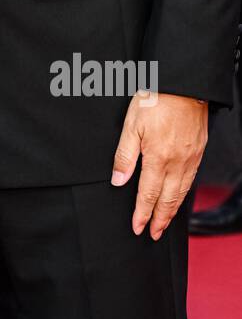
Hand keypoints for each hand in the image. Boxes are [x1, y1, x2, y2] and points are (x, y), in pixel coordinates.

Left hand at [111, 91, 207, 238]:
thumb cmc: (155, 100)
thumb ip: (124, 156)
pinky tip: (179, 197)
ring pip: (182, 192)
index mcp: (158, 157)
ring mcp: (191, 157)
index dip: (142, 213)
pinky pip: (192, 179)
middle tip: (154, 235)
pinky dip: (184, 194)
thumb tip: (118, 182)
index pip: (148, 194)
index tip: (138, 228)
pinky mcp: (199, 150)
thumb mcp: (131, 125)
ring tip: (165, 222)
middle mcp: (177, 162)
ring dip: (173, 210)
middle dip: (160, 219)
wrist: (183, 83)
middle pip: (168, 199)